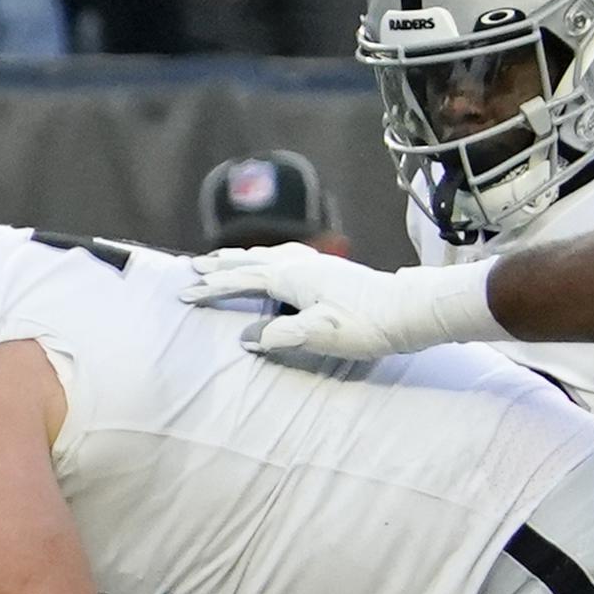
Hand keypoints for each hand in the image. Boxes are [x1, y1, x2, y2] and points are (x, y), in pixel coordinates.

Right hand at [181, 247, 498, 359]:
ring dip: (241, 259)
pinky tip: (272, 262)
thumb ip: (279, 335)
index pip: (241, 281)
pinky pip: (285, 257)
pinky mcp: (330, 270)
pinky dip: (266, 258)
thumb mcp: (319, 335)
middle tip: (191, 268)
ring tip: (221, 260)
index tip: (185, 293)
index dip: (212, 288)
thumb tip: (246, 337)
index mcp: (293, 277)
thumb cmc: (366, 325)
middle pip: (250, 262)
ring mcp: (317, 264)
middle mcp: (301, 263)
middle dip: (219, 267)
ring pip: (267, 256)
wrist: (409, 310)